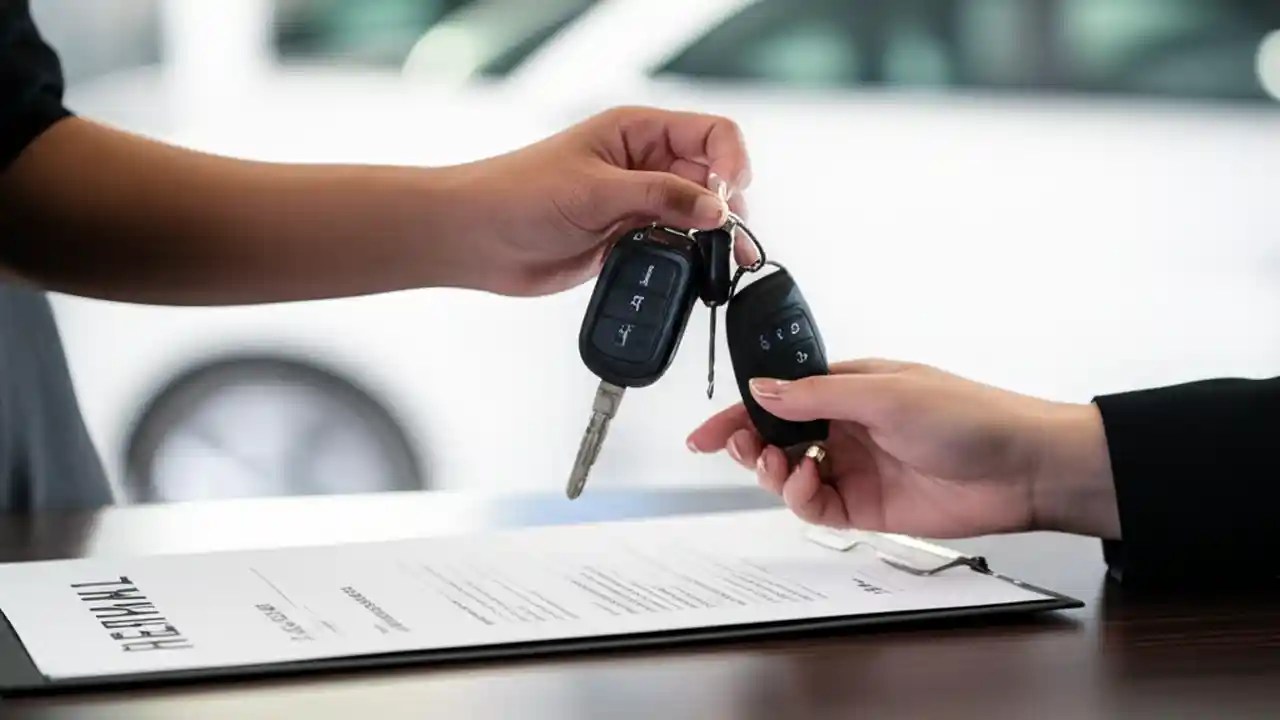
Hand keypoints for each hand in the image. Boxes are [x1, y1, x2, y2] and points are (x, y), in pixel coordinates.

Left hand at [449, 106, 752, 295]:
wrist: (477, 239)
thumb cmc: (518, 194)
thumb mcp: (595, 190)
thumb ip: (660, 197)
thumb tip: (716, 209)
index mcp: (637, 132)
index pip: (712, 134)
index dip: (732, 162)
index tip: (729, 198)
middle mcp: (643, 164)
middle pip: (711, 179)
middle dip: (727, 209)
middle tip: (732, 243)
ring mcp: (636, 203)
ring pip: (696, 218)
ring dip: (712, 239)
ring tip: (723, 265)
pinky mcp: (627, 239)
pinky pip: (673, 247)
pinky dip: (688, 260)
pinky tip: (694, 275)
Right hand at [687, 359, 1119, 538]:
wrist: (1022, 469)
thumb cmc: (969, 416)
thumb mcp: (884, 394)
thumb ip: (815, 397)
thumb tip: (761, 390)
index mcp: (848, 388)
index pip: (778, 398)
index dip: (737, 414)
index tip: (703, 435)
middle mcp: (846, 427)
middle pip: (775, 437)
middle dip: (747, 444)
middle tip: (741, 448)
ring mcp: (854, 467)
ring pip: (787, 474)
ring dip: (770, 471)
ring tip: (777, 466)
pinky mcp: (865, 506)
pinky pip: (814, 505)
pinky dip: (798, 498)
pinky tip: (804, 487)